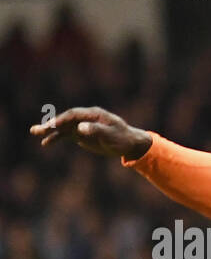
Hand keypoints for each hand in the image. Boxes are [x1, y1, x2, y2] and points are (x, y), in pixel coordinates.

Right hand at [29, 106, 151, 159]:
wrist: (128, 143)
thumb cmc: (122, 138)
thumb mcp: (111, 135)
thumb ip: (96, 130)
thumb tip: (81, 128)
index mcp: (93, 114)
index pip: (73, 115)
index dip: (62, 120)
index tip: (52, 126)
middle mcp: (84, 118)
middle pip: (65, 119)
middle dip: (51, 124)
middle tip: (37, 129)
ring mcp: (81, 125)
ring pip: (62, 127)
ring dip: (49, 130)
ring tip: (34, 132)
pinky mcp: (80, 134)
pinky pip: (65, 135)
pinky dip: (55, 138)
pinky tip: (45, 143)